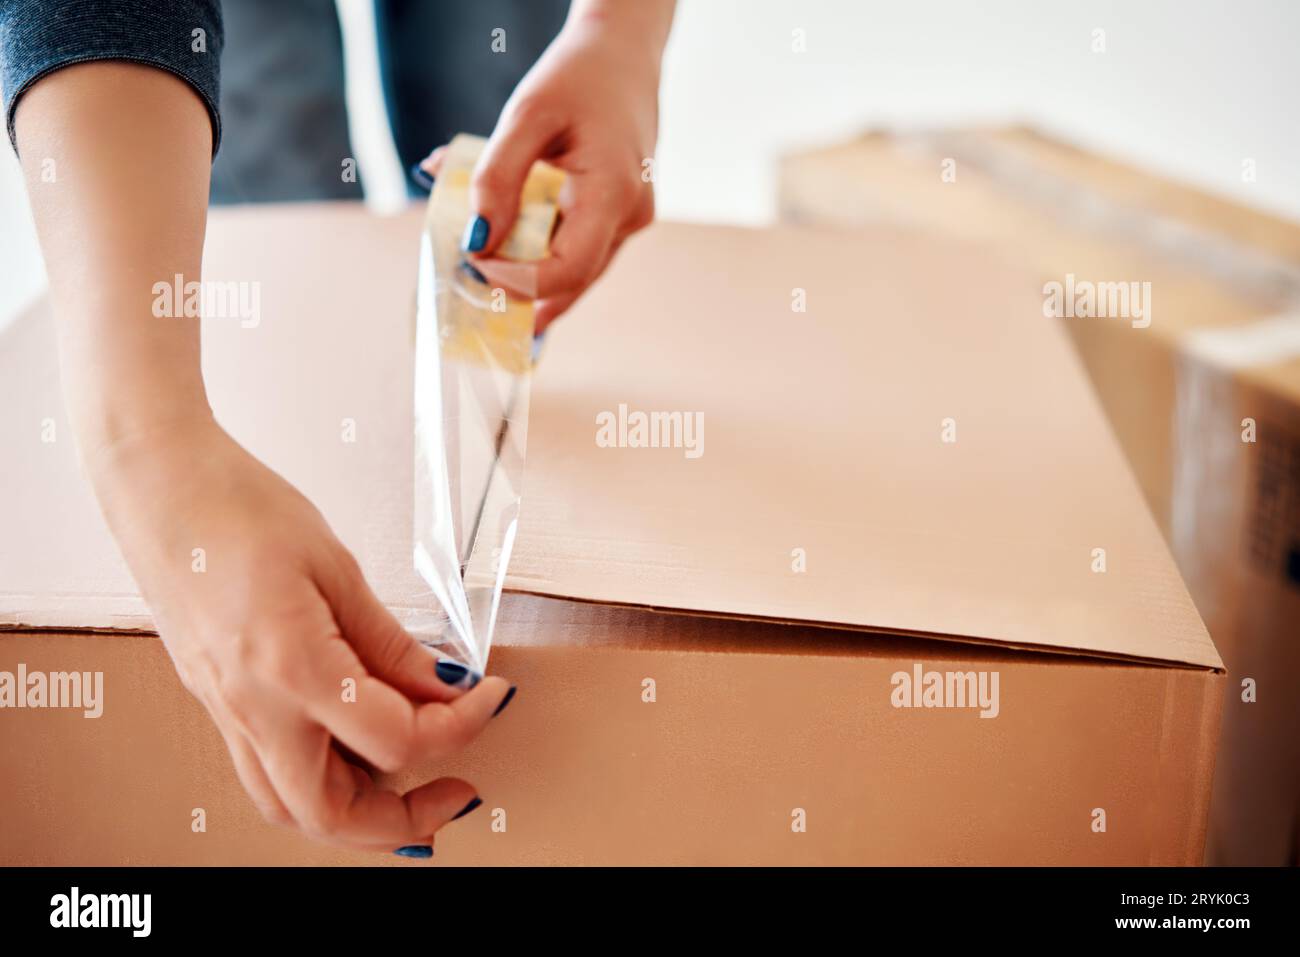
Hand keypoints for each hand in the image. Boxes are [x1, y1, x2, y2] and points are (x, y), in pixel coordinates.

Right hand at [87, 416, 512, 853]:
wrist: (159, 488)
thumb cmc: (239, 510)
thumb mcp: (336, 568)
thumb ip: (391, 643)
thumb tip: (446, 687)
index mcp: (291, 668)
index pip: (396, 741)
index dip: (459, 726)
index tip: (488, 697)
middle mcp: (253, 708)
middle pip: (331, 814)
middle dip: (403, 820)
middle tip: (456, 791)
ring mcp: (227, 713)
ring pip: (291, 807)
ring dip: (357, 814)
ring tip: (410, 784)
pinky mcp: (218, 704)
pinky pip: (268, 774)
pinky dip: (319, 782)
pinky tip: (355, 750)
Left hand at [420, 9, 665, 331]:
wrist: (623, 55)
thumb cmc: (577, 78)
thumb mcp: (526, 115)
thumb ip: (498, 178)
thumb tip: (476, 241)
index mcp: (614, 193)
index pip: (568, 271)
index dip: (519, 282)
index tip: (473, 262)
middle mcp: (630, 217)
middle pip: (571, 283)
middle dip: (519, 290)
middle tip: (468, 284)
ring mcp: (629, 221)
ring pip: (575, 272)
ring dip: (527, 273)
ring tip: (482, 259)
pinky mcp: (620, 217)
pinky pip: (578, 249)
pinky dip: (539, 250)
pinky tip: (507, 238)